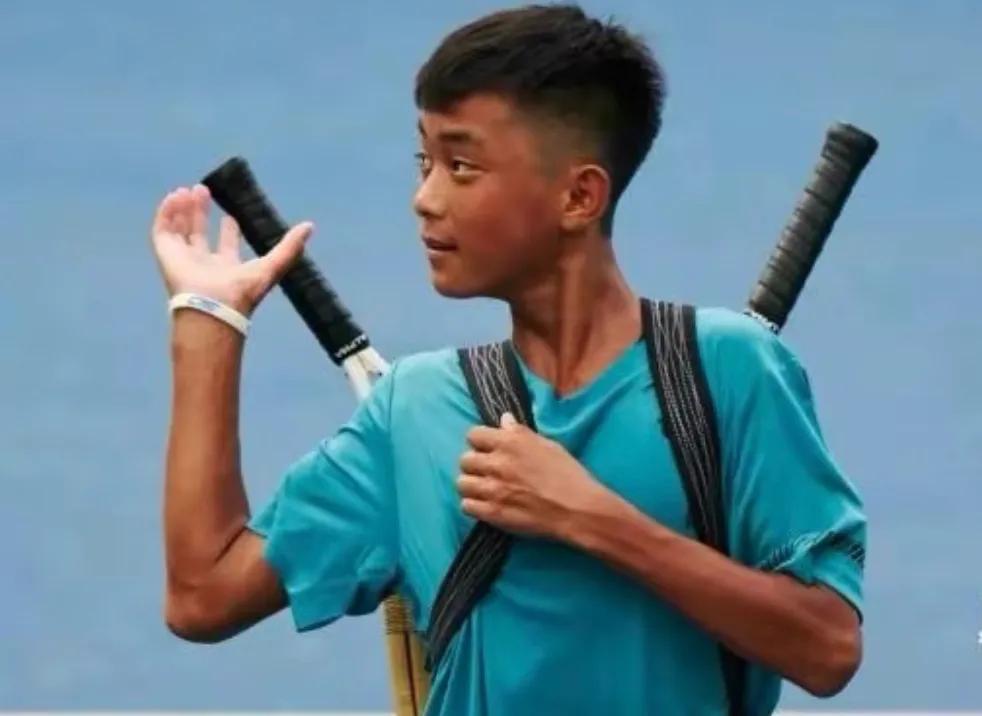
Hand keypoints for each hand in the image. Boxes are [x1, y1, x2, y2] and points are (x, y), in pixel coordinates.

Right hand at [150, 185, 313, 314]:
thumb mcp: (272, 266)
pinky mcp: (166, 254)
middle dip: (201, 213)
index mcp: (228, 268)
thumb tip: (310, 226)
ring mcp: (183, 259)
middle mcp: (204, 264)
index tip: (231, 214)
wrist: (212, 307)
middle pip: (200, 234)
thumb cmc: (242, 291)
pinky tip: (175, 197)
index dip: (229, 229)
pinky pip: (163, 229)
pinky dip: (167, 212)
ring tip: (188, 190)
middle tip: (204, 191)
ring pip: (180, 230)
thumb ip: (290, 247)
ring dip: (183, 210)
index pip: (226, 245)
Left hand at [457, 413, 611, 540]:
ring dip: (471, 485)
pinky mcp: (492, 513)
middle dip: (474, 464)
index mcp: (510, 442)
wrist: (577, 509)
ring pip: (462, 484)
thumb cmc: (568, 474)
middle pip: (464, 460)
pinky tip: (485, 505)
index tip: (487, 448)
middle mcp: (496, 463)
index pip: (473, 435)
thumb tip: (504, 419)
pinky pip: (466, 506)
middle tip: (487, 471)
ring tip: (484, 489)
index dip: (480, 442)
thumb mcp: (548, 445)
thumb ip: (520, 432)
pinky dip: (473, 505)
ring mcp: (492, 489)